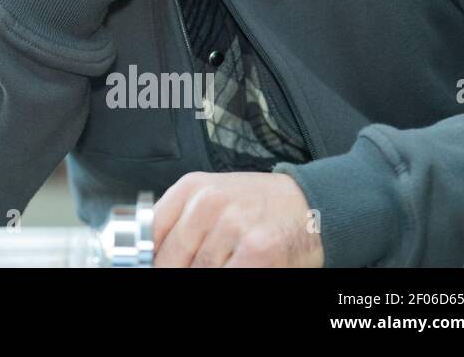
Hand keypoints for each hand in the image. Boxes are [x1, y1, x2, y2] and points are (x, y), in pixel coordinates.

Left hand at [153, 171, 324, 266]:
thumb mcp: (213, 197)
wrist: (312, 203)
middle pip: (173, 257)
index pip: (152, 230)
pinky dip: (228, 275)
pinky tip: (238, 269)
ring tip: (224, 264)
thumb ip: (182, 220)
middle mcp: (209, 202)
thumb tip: (154, 253)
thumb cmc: (261, 204)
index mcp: (192, 187)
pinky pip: (226, 276)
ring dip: (207, 272)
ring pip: (199, 270)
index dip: (152, 257)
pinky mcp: (256, 249)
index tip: (154, 266)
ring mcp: (232, 225)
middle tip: (192, 269)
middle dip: (179, 271)